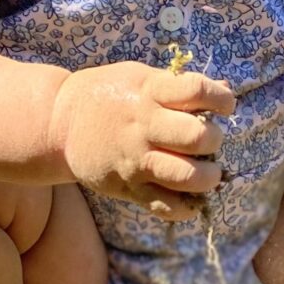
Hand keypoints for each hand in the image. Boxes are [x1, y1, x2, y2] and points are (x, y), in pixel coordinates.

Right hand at [51, 61, 235, 219]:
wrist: (59, 124)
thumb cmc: (107, 94)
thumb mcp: (139, 76)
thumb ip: (179, 85)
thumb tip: (224, 87)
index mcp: (148, 92)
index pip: (197, 91)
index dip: (222, 99)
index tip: (225, 106)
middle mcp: (142, 127)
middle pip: (197, 137)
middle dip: (215, 140)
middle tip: (211, 141)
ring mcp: (135, 161)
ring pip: (187, 177)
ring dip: (208, 177)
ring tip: (209, 172)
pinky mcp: (127, 188)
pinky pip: (166, 206)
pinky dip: (187, 207)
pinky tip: (190, 195)